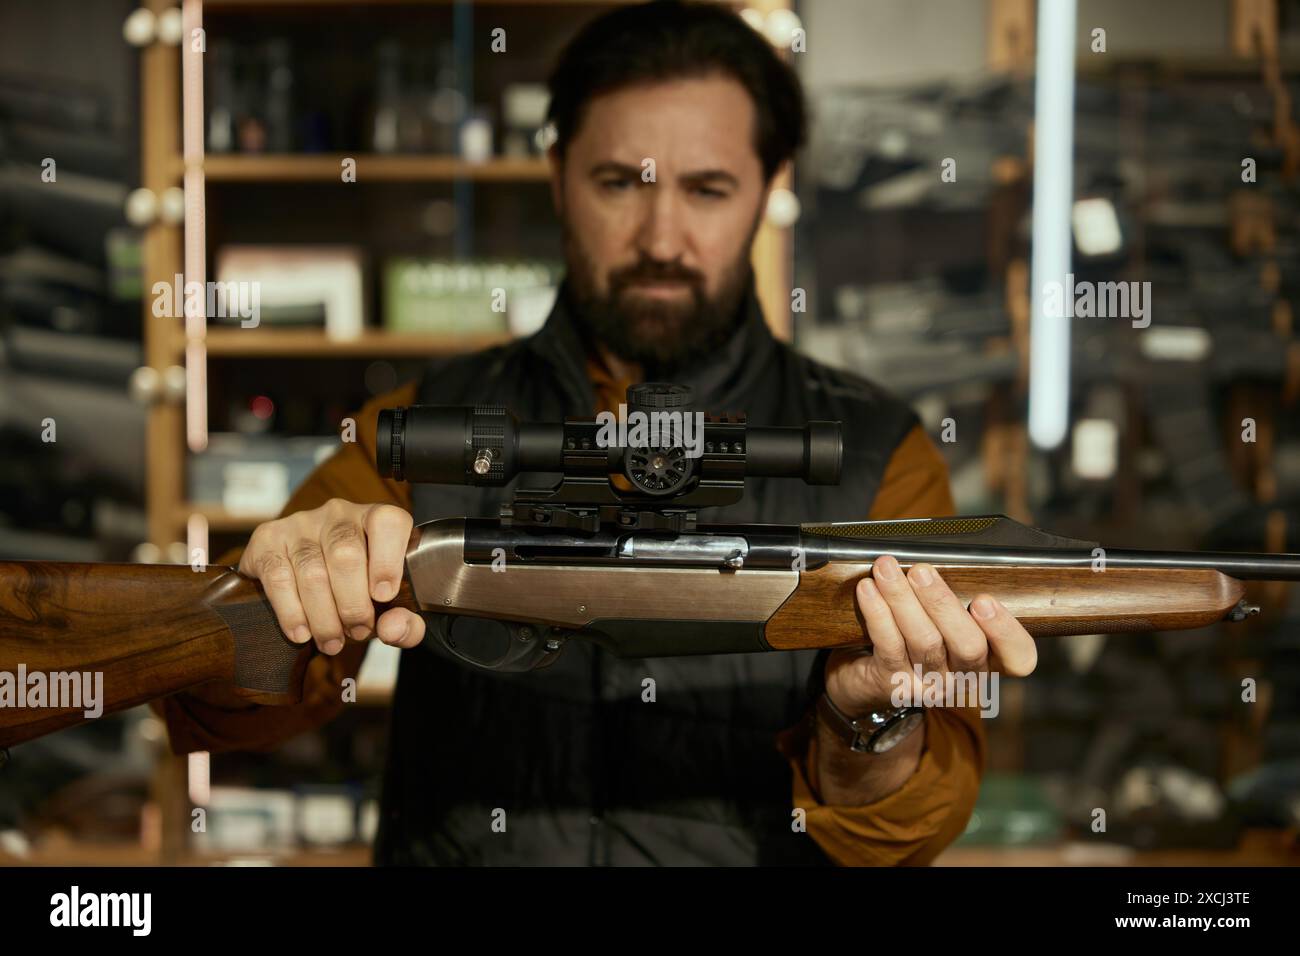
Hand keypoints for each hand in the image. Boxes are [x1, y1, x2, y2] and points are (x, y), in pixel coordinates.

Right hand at [238, 499, 425, 655]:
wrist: (311, 584)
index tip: (384, 597)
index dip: (387, 561)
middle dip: (353, 603)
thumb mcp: (391, 609)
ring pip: (311, 571)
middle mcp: (339, 514)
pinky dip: (291, 612)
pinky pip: (277, 577)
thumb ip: (406, 623)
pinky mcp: (268, 539)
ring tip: (332, 641)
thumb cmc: (361, 592)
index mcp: (376, 519)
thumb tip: (392, 629)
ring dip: (323, 616)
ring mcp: (301, 523)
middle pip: (346, 554)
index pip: (388, 523)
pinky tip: (302, 633)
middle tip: (358, 631)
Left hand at [824, 555, 1037, 717]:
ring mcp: (931, 684)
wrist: (870, 675)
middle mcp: (965, 677)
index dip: (1007, 632)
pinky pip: (889, 646)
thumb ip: (957, 594)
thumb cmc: (918, 632)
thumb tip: (947, 553)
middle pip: (968, 646)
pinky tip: (868, 590)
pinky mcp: (894, 684)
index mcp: (990, 659)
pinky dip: (878, 613)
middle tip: (921, 571)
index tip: (983, 600)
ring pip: (925, 642)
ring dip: (903, 600)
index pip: (1019, 658)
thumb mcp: (946, 617)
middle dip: (943, 604)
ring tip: (886, 569)